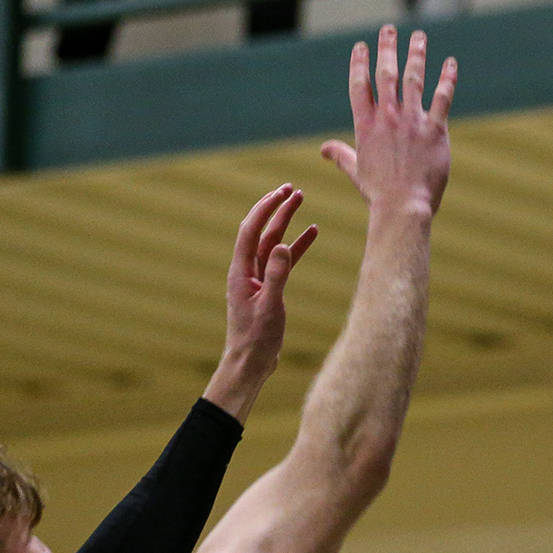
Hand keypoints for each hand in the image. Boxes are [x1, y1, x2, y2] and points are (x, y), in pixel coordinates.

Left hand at [201, 185, 318, 421]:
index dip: (265, 209)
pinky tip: (311, 234)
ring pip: (274, 243)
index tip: (281, 193)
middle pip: (262, 232)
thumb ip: (277, 275)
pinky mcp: (270, 288)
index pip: (251, 231)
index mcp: (241, 272)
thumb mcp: (270, 306)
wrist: (250, 362)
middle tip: (292, 190)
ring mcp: (259, 279)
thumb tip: (284, 245)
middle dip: (276, 209)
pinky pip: (284, 261)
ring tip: (301, 203)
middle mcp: (247, 270)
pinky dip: (296, 246)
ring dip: (286, 223)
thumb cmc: (256, 339)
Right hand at [321, 26, 456, 215]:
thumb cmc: (378, 192)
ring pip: (415, 79)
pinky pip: (442, 99)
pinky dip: (447, 79)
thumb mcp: (355, 170)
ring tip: (420, 37)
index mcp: (366, 125)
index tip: (361, 45)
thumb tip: (324, 149)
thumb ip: (340, 154)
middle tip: (390, 28)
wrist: (402, 206)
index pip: (359, 85)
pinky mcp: (435, 131)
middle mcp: (388, 118)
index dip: (359, 63)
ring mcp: (412, 122)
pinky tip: (451, 63)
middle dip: (387, 48)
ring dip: (417, 55)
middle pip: (386, 74)